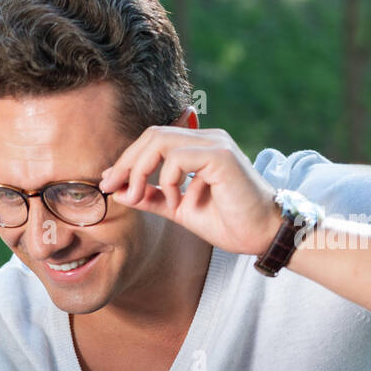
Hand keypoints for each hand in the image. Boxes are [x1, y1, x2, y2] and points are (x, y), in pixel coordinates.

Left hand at [98, 126, 283, 255]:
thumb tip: (118, 190)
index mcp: (197, 148)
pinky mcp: (222, 157)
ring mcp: (216, 145)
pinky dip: (168, 180)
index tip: (108, 183)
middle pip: (152, 135)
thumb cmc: (228, 221)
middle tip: (112, 188)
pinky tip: (177, 203)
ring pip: (160, 141)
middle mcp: (207, 139)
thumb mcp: (178, 209)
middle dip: (126, 163)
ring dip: (141, 171)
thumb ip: (151, 197)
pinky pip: (180, 157)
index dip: (126, 160)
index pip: (152, 140)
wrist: (262, 235)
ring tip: (140, 197)